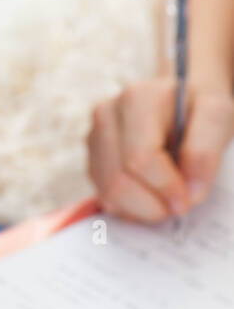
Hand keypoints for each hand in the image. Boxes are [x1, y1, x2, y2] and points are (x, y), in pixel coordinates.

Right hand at [88, 77, 233, 221]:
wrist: (178, 100)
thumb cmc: (196, 107)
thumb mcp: (216, 115)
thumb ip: (206, 150)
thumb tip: (190, 190)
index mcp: (137, 99)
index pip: (140, 158)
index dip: (166, 187)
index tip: (188, 199)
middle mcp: (107, 113)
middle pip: (118, 180)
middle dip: (152, 205)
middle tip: (177, 205)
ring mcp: (94, 133)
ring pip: (107, 192)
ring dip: (141, 209)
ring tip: (165, 198)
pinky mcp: (92, 155)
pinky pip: (104, 195)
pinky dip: (129, 206)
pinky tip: (149, 193)